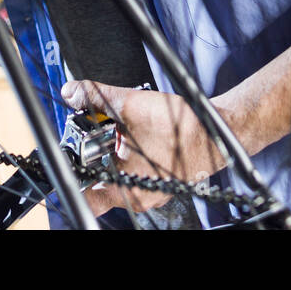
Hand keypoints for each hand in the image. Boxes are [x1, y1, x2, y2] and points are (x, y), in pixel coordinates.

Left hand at [61, 79, 229, 215]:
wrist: (220, 132)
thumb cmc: (184, 127)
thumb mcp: (131, 105)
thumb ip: (95, 97)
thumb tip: (71, 92)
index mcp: (126, 190)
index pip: (84, 194)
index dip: (72, 172)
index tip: (70, 153)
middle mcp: (137, 197)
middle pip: (98, 181)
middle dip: (94, 155)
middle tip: (99, 133)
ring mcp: (150, 192)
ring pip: (117, 176)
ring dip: (113, 154)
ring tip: (122, 132)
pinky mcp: (160, 183)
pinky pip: (135, 172)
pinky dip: (130, 156)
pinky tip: (138, 137)